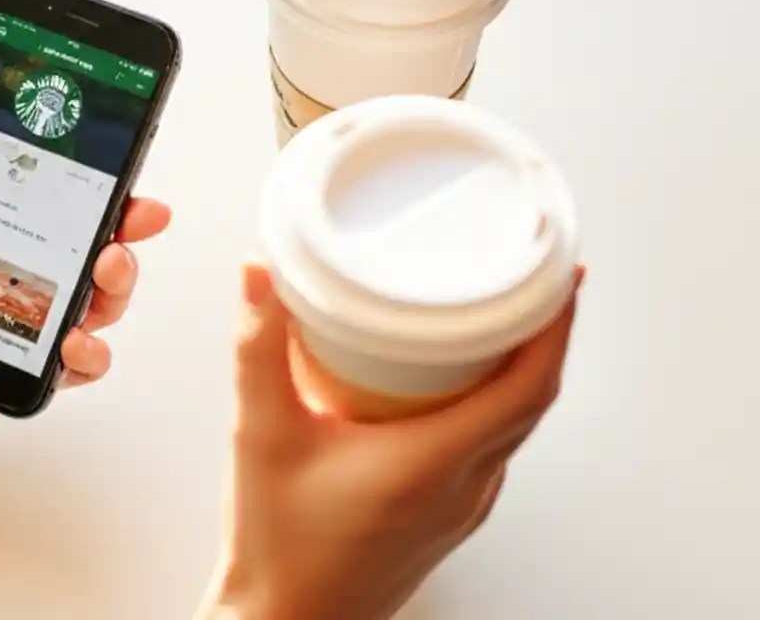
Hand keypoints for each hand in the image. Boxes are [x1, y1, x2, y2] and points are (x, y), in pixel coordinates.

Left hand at [0, 74, 170, 471]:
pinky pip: (78, 367)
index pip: (57, 193)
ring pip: (100, 301)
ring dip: (118, 285)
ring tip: (104, 273)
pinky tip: (71, 344)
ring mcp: (21, 322)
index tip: (124, 155)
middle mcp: (13, 270)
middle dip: (128, 227)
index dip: (99, 175)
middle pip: (95, 243)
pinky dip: (91, 355)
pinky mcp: (20, 372)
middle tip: (133, 219)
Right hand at [199, 265, 582, 619]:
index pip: (530, 387)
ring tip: (495, 316)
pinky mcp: (445, 518)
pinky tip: (450, 384)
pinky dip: (488, 403)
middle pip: (532, 399)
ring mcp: (460, 508)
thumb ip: (259, 348)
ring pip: (513, 426)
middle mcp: (463, 488)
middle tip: (531, 273)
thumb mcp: (260, 434)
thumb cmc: (277, 547)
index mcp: (433, 464)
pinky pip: (489, 449)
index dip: (558, 323)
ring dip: (516, 369)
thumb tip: (262, 275)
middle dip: (542, 330)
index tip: (562, 272)